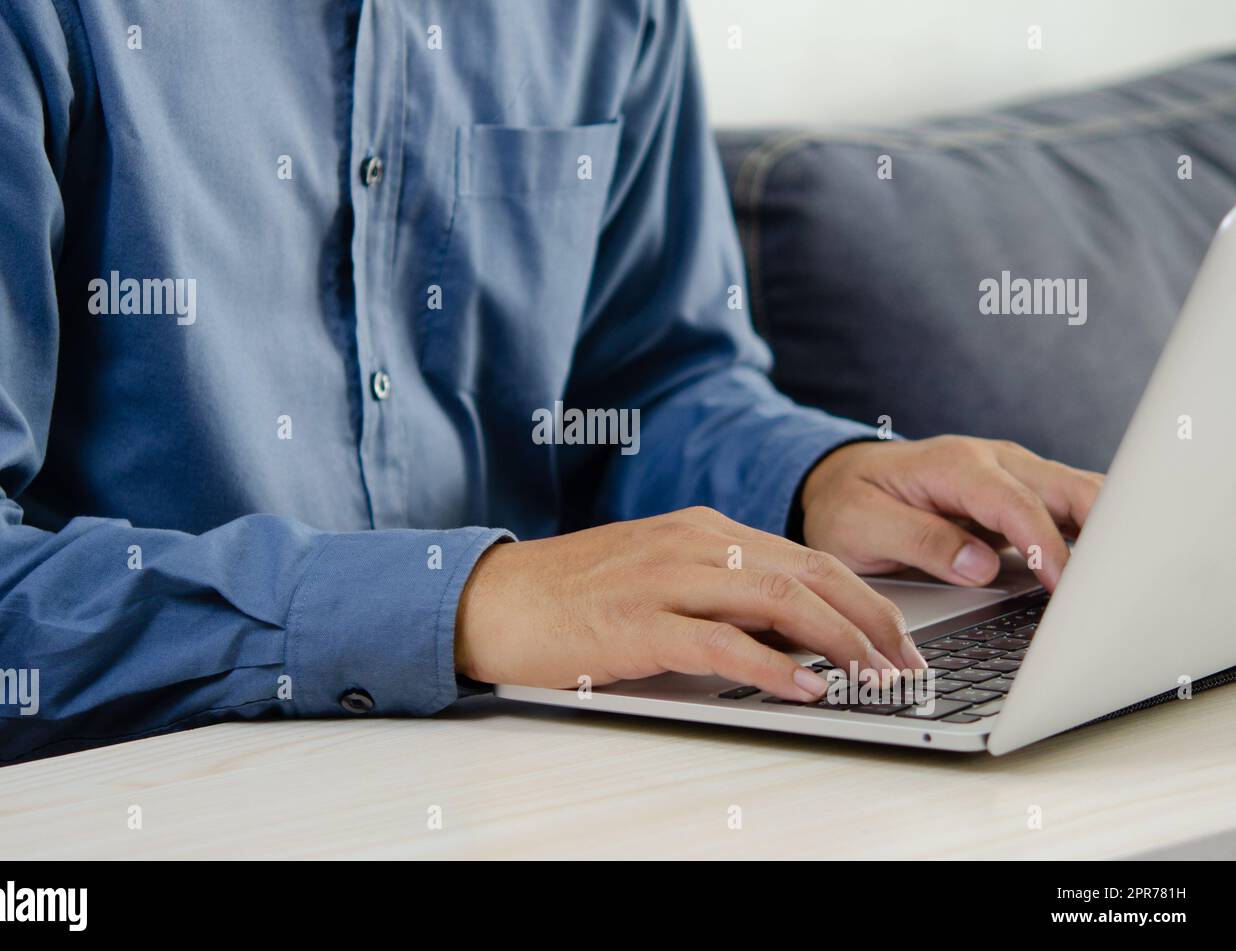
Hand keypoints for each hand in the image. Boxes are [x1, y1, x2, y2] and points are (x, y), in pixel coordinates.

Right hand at [455, 507, 923, 700]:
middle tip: (906, 665)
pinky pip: (719, 643)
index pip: (808, 558)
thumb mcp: (659, 575)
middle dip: (870, 621)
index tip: (899, 639)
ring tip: (876, 678)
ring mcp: (664, 580)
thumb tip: (793, 633)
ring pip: (775, 601)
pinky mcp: (636, 623)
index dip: (864, 599)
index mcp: (702, 531)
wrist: (495, 597)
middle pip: (807, 574)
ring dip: (838, 642)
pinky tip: (805, 687)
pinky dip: (771, 666)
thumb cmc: (575, 594)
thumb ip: (720, 592)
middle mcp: (692, 545)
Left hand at [801, 436, 1104, 591]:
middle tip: (1127, 580)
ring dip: (1111, 530)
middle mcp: (992, 461)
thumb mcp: (860, 526)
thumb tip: (982, 566)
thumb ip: (919, 541)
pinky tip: (1112, 568)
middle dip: (1106, 529)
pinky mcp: (1021, 495)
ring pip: (1080, 495)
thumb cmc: (847, 502)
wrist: (839, 480)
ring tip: (1134, 577)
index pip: (1015, 505)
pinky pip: (1069, 511)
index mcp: (953, 465)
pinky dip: (1096, 535)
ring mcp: (1013, 476)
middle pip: (1068, 488)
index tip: (1066, 586)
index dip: (1046, 546)